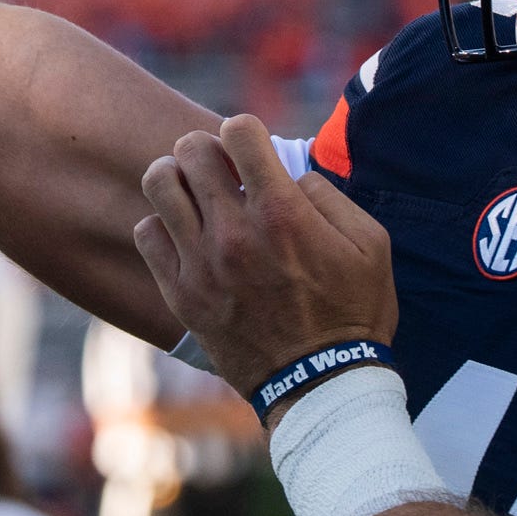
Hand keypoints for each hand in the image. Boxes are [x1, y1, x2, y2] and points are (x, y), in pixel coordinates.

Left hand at [131, 115, 396, 403]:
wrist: (321, 385)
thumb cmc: (353, 313)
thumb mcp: (371, 245)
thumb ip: (329, 195)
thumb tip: (289, 175)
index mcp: (282, 213)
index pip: (238, 131)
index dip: (245, 131)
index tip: (252, 150)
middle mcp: (234, 233)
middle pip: (189, 149)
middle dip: (207, 148)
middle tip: (221, 169)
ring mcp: (201, 264)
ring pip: (158, 183)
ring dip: (177, 179)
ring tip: (195, 194)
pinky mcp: (181, 293)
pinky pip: (146, 233)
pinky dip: (161, 226)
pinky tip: (185, 237)